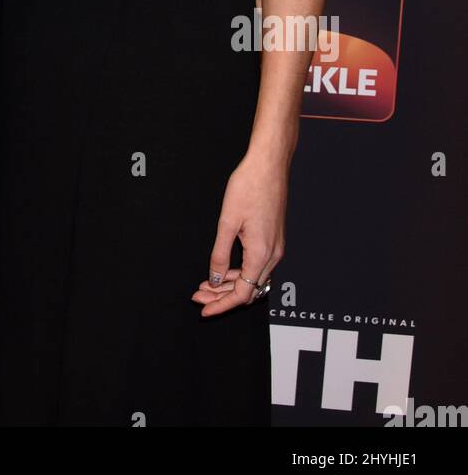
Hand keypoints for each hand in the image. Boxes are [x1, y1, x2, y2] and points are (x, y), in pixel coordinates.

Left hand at [190, 153, 287, 315]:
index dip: (222, 305)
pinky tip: (223, 269)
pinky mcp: (274, 238)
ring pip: (254, 279)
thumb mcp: (227, 222)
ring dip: (231, 285)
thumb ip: (220, 254)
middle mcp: (273, 255)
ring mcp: (276, 247)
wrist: (269, 165)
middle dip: (222, 296)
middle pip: (249, 290)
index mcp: (261, 253)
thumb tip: (214, 279)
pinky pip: (257, 266)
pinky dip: (240, 272)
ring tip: (206, 284)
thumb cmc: (249, 186)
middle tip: (198, 296)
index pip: (242, 294)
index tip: (204, 309)